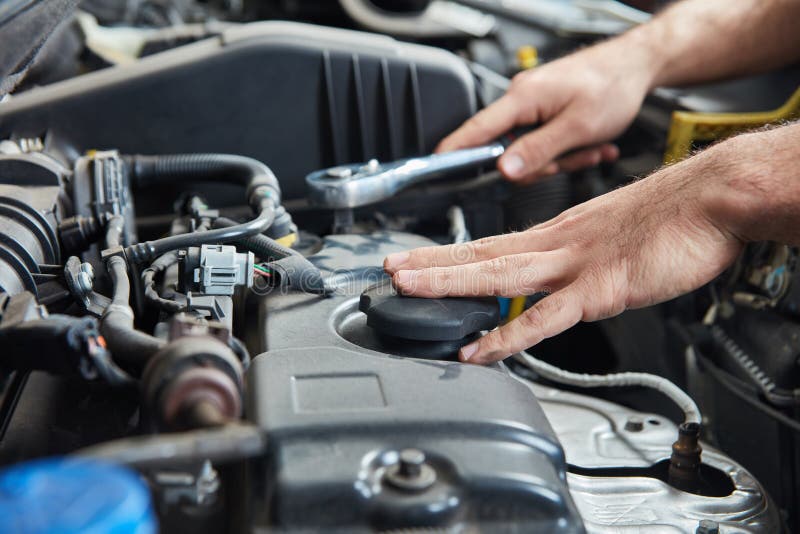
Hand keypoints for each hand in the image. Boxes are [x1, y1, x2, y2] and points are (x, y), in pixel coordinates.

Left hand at [384, 140, 750, 364]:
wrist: (712, 197)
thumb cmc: (670, 218)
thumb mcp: (610, 235)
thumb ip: (579, 259)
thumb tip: (558, 281)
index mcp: (558, 234)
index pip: (489, 245)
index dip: (447, 254)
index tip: (415, 258)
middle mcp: (556, 245)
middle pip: (480, 255)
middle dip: (429, 263)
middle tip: (388, 268)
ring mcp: (574, 266)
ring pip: (497, 275)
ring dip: (447, 281)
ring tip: (406, 285)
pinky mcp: (599, 289)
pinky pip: (545, 318)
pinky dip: (508, 335)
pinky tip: (479, 350)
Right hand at [437, 39, 656, 182]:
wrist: (638, 65)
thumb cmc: (612, 86)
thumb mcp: (577, 128)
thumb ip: (538, 150)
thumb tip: (504, 169)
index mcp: (522, 99)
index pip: (476, 130)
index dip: (454, 151)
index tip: (436, 166)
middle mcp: (522, 99)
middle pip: (508, 150)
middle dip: (541, 163)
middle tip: (571, 158)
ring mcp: (534, 105)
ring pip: (531, 150)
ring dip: (562, 157)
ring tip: (590, 147)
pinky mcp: (546, 109)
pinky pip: (545, 140)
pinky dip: (568, 148)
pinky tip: (591, 144)